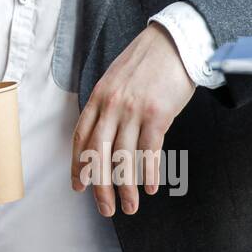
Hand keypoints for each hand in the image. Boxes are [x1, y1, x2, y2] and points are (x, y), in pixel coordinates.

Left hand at [70, 21, 194, 215]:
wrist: (174, 42)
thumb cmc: (146, 63)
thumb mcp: (115, 80)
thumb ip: (107, 105)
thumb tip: (102, 136)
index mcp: (98, 97)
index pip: (80, 137)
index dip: (78, 165)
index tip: (78, 186)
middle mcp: (111, 105)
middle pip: (98, 153)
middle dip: (99, 185)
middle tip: (104, 209)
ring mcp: (133, 109)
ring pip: (123, 157)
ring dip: (126, 186)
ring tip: (130, 207)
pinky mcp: (157, 113)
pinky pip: (149, 149)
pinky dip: (149, 171)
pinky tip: (151, 187)